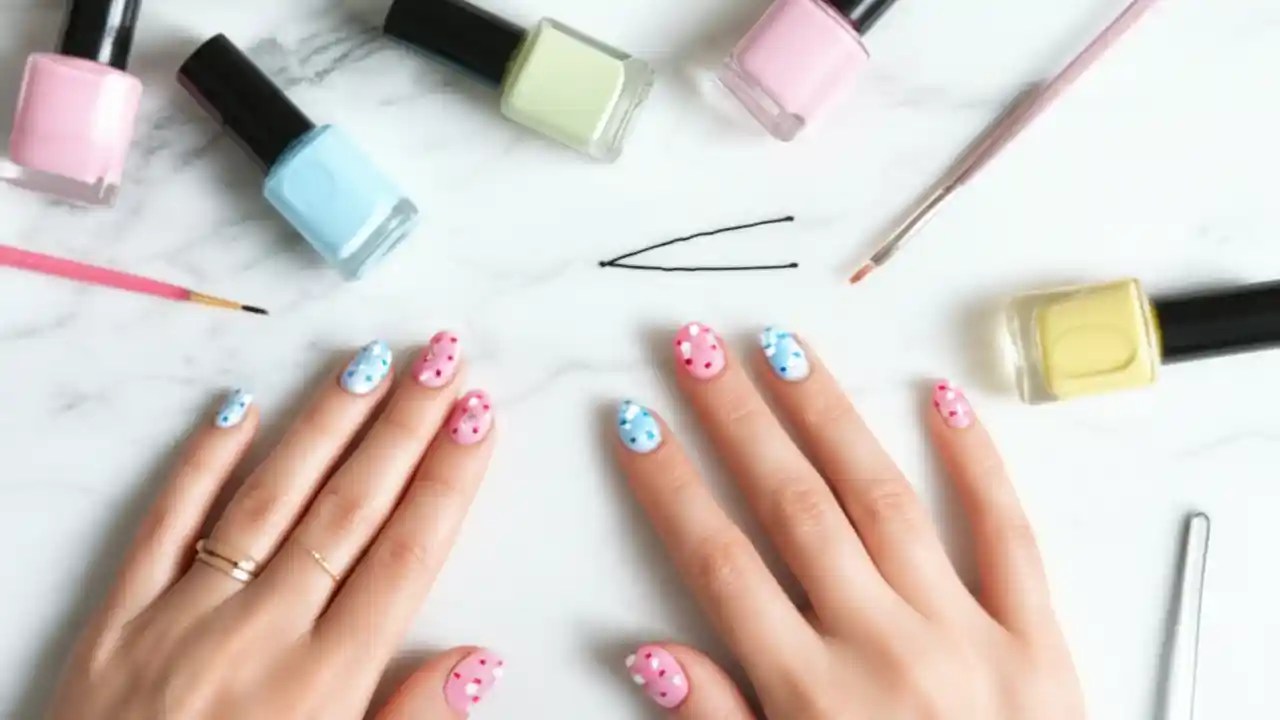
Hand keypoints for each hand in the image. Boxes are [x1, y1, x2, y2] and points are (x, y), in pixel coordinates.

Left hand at [48, 334, 501, 719]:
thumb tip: (478, 661)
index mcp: (323, 685)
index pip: (406, 556)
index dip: (448, 481)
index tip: (478, 419)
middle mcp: (259, 634)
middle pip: (349, 509)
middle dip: (404, 427)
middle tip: (442, 360)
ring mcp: (183, 617)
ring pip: (269, 497)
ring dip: (325, 424)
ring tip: (370, 362)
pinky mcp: (117, 620)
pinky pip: (163, 524)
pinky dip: (199, 463)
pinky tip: (238, 408)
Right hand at [613, 324, 1085, 718]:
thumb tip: (650, 653)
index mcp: (810, 695)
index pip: (718, 562)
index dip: (669, 486)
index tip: (638, 424)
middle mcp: (881, 646)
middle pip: (791, 507)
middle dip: (734, 420)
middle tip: (696, 348)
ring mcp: (964, 634)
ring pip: (880, 497)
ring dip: (824, 414)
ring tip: (781, 348)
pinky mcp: (1038, 639)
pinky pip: (1006, 532)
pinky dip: (975, 461)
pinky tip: (940, 397)